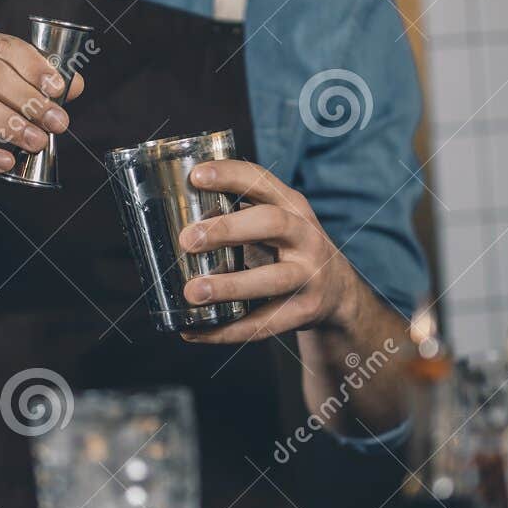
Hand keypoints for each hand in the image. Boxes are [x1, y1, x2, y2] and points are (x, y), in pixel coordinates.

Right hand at [0, 26, 85, 184]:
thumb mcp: (7, 94)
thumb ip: (39, 86)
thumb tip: (75, 85)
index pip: (3, 46)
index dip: (34, 67)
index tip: (59, 90)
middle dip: (28, 99)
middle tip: (56, 123)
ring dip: (9, 124)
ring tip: (36, 142)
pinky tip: (5, 161)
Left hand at [176, 159, 362, 342]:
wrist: (337, 292)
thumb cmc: (289, 249)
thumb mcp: (276, 222)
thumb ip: (238, 214)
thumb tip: (171, 212)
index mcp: (292, 207)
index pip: (262, 182)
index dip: (231, 175)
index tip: (196, 176)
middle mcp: (305, 237)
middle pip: (272, 224)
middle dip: (228, 230)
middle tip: (188, 239)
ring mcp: (309, 276)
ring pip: (272, 280)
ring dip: (229, 286)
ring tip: (193, 292)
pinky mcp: (304, 311)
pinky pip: (264, 325)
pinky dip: (226, 331)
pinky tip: (193, 332)